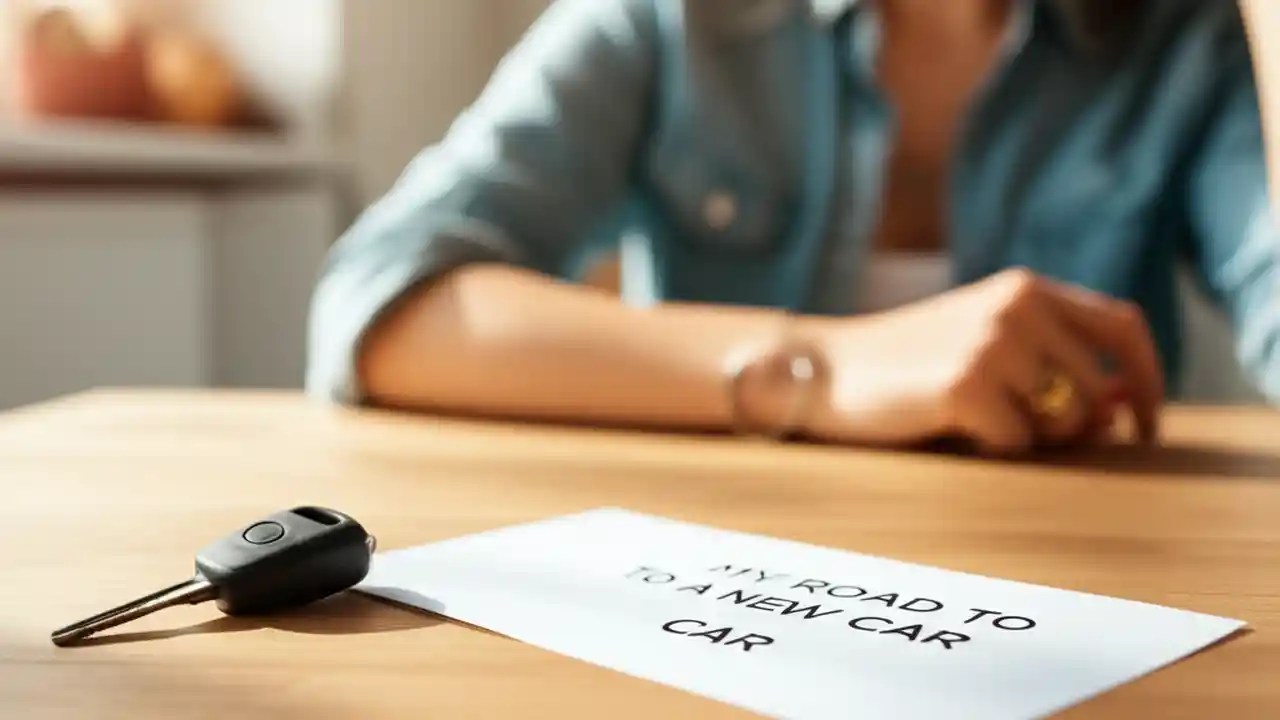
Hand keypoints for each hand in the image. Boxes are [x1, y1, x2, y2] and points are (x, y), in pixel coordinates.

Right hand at [801, 268, 1164, 454]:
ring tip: (975, 420)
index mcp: (1026, 288)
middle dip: (1072, 429)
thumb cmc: (908, 365)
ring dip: (1030, 438)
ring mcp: (994, 343)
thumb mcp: (986, 344)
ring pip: (1063, 420)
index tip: (1144, 425)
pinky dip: (991, 449)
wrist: (826, 368)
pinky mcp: (967, 384)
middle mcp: (1019, 306)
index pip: (1123, 327)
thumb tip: (1124, 410)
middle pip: (1096, 390)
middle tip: (1022, 436)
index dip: (1149, 379)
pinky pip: (1018, 444)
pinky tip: (948, 426)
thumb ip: (1052, 364)